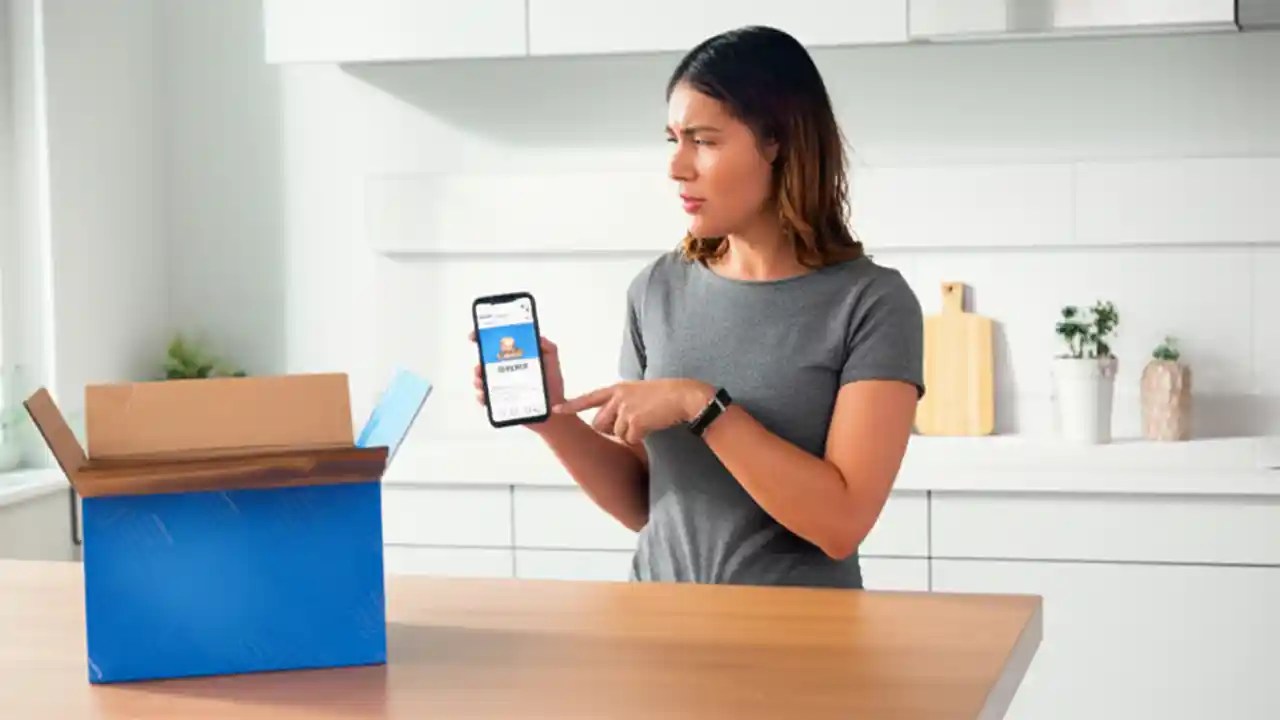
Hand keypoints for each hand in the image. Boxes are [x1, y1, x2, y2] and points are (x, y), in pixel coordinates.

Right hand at [470, 331, 565, 427]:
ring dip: (479, 380)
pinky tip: (485, 396)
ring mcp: (501, 387)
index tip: (475, 337)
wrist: (555, 410)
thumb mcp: (552, 360)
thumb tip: (536, 336)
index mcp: (514, 359)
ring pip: (482, 381)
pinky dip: (482, 397)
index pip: (495, 346)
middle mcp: (505, 371)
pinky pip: (485, 399)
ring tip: (482, 381)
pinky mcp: (500, 403)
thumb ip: (547, 346)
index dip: (482, 339)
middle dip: (478, 364)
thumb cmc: (553, 385)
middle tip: (480, 367)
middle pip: (484, 364)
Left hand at [553, 379, 712, 444]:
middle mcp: (618, 397)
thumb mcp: (639, 393)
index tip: (555, 409)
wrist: (683, 397)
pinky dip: (639, 438)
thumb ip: (623, 403)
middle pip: (599, 424)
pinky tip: (651, 427)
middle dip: (610, 431)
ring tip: (646, 422)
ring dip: (629, 435)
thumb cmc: (666, 396)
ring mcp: (625, 408)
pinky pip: (629, 439)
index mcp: (618, 389)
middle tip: (630, 427)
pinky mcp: (634, 421)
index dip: (572, 405)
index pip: (590, 398)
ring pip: (616, 434)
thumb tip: (616, 423)